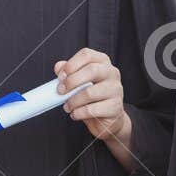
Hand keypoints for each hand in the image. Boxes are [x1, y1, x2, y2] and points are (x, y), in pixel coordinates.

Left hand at [56, 49, 133, 169]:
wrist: (110, 121)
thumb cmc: (93, 99)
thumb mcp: (79, 85)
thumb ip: (68, 74)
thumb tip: (57, 66)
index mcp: (102, 63)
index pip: (87, 55)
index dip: (72, 64)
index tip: (60, 75)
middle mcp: (112, 74)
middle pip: (91, 70)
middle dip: (71, 82)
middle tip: (60, 92)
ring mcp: (117, 90)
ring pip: (90, 91)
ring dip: (74, 101)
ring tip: (68, 107)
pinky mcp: (116, 108)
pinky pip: (93, 109)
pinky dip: (80, 113)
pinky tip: (76, 115)